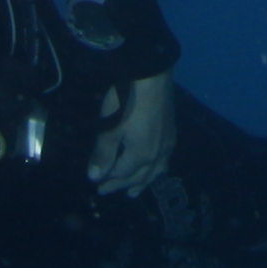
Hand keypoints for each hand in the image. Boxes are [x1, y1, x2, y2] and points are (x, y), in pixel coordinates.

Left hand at [89, 68, 177, 196]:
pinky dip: (157, 169)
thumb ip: (103, 153)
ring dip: (143, 182)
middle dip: (123, 184)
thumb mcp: (110, 127)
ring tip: (135, 191)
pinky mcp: (172, 132)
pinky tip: (155, 166)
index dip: (109, 180)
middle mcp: (157, 154)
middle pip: (139, 175)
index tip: (97, 186)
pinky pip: (165, 160)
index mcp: (141, 154)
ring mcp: (167, 143)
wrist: (153, 75)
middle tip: (109, 190)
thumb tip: (95, 177)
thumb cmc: (127, 101)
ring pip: (155, 171)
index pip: (122, 174)